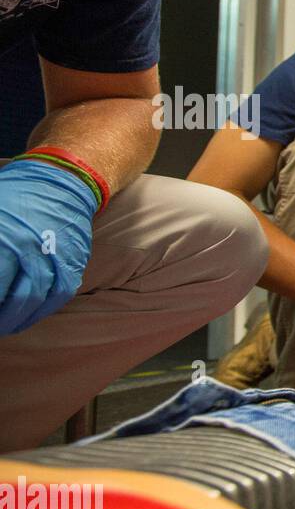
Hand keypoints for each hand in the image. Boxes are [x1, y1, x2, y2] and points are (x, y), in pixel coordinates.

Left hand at [0, 160, 97, 335]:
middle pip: (13, 299)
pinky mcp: (73, 265)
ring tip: (4, 326)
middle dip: (2, 316)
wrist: (64, 183)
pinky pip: (57, 297)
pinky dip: (40, 312)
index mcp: (6, 239)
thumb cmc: (18, 196)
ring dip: (16, 319)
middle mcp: (31, 253)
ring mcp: (55, 260)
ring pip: (34, 302)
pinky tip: (26, 318)